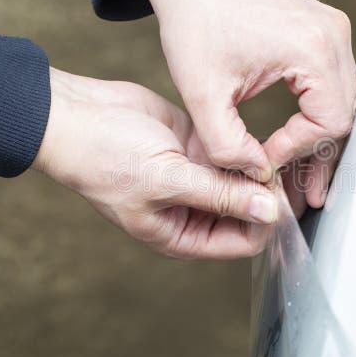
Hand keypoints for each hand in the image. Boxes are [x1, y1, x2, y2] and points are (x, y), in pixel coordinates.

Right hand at [32, 68, 277, 258]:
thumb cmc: (105, 158)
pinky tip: (251, 134)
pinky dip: (245, 145)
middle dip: (266, 192)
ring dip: (258, 167)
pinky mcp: (198, 147)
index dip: (265, 219)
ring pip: (245, 180)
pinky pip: (234, 153)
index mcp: (184, 234)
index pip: (244, 241)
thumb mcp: (166, 181)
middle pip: (250, 211)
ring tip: (268, 148)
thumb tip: (269, 212)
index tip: (274, 189)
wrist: (79, 115)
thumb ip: (220, 196)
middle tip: (276, 165)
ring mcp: (198, 177)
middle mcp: (195, 210)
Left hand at [129, 0, 355, 207]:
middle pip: (345, 114)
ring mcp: (333, 30)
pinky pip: (333, 84)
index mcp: (312, 49)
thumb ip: (228, 146)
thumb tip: (257, 175)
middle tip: (305, 192)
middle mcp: (333, 35)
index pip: (330, 123)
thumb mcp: (202, 94)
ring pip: (343, 101)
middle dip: (320, 154)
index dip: (300, 152)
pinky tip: (300, 137)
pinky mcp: (324, 31)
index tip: (265, 161)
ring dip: (321, 138)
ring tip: (306, 176)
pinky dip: (318, 113)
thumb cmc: (196, 22)